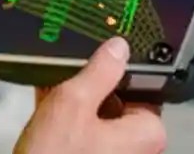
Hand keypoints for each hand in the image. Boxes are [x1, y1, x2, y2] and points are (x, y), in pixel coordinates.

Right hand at [15, 38, 165, 153]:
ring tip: (48, 96)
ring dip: (71, 104)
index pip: (140, 86)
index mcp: (147, 134)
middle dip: (86, 88)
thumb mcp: (74, 103)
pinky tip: (45, 110)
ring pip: (95, 119)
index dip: (112, 72)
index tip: (93, 62)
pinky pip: (84, 137)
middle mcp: (137, 151)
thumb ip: (100, 70)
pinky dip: (66, 123)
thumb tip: (118, 49)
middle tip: (64, 81)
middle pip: (115, 102)